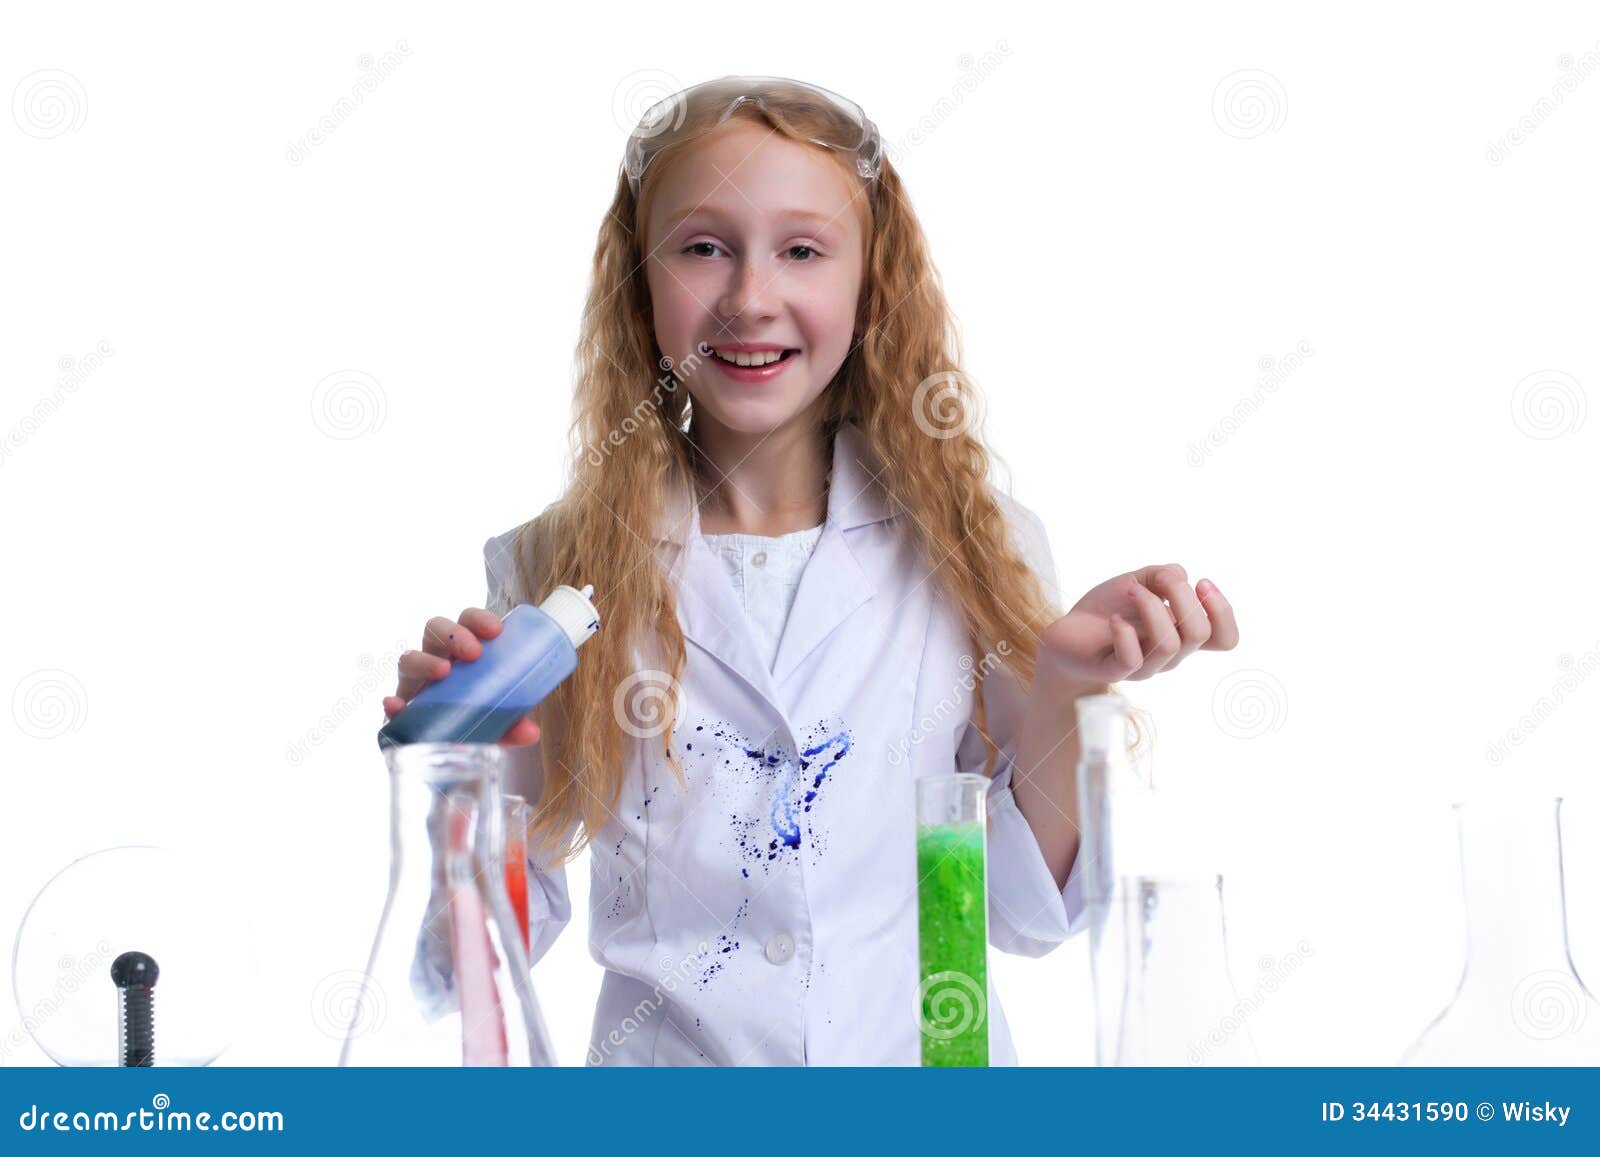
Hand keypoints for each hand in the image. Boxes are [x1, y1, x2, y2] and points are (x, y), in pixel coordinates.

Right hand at [382, 607, 542, 745]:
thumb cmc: (475, 721)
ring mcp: (415, 682)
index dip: (478, 619)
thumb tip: (530, 732)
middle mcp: (436, 659)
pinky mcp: (400, 709)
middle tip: (474, 653)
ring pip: (409, 658)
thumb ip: (512, 725)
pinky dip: (392, 703)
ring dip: (424, 661)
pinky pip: (392, 701)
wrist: (447, 751)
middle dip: (454, 634)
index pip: (467, 622)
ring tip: (442, 672)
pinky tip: (395, 705)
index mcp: (462, 653)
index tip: (496, 630)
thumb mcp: (499, 722)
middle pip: (435, 630)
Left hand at [1038, 564, 1238, 682]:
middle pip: (1199, 634)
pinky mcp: (1113, 671)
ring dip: (1151, 607)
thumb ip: (1164, 575)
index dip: (1222, 611)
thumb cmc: (1109, 608)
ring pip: (1169, 643)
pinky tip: (1113, 619)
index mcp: (1182, 635)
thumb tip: (1181, 577)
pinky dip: (1124, 631)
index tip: (1202, 583)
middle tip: (1157, 580)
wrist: (1067, 632)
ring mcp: (1143, 666)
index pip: (1225, 639)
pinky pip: (1131, 658)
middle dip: (1182, 597)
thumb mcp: (1139, 581)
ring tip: (1132, 592)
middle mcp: (1169, 655)